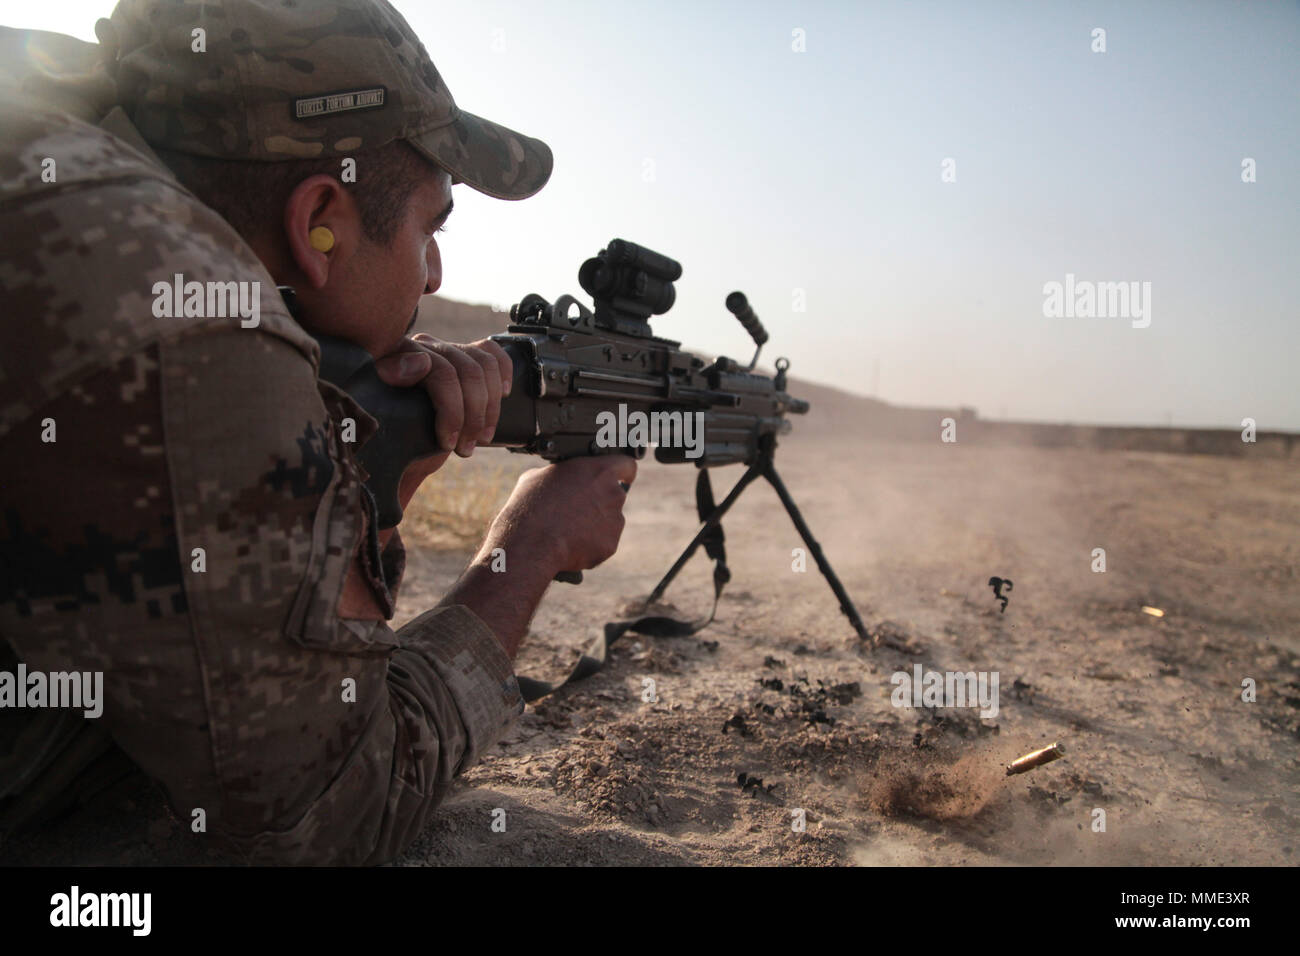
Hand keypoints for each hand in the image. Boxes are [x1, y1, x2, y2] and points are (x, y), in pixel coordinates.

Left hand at [373, 333, 511, 457]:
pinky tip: (503, 394)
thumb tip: (422, 362)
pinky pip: (490, 353)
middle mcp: (425, 347)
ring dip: (490, 407)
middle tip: (466, 448)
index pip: (441, 373)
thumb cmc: (387, 431)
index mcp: (400, 355)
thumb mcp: (383, 417)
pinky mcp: (464, 356)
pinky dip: (503, 372)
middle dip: (473, 416)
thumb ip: (392, 381)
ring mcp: (446, 350)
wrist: (395, 438)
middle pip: (468, 371)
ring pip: (484, 365)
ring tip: (481, 438)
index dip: (451, 411)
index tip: (448, 443)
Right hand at [479, 456, 637, 574]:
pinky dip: (590, 544)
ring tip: (567, 529)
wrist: (530, 543)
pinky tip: (569, 544)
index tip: (621, 476)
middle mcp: (614, 494)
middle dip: (599, 501)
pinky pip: (603, 542)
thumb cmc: (531, 505)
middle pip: (614, 495)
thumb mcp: (539, 476)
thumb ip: (561, 474)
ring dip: (594, 523)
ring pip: (609, 520)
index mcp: (599, 471)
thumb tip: (559, 479)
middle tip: (575, 509)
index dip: (622, 471)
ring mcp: (615, 521)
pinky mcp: (610, 545)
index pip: (626, 464)